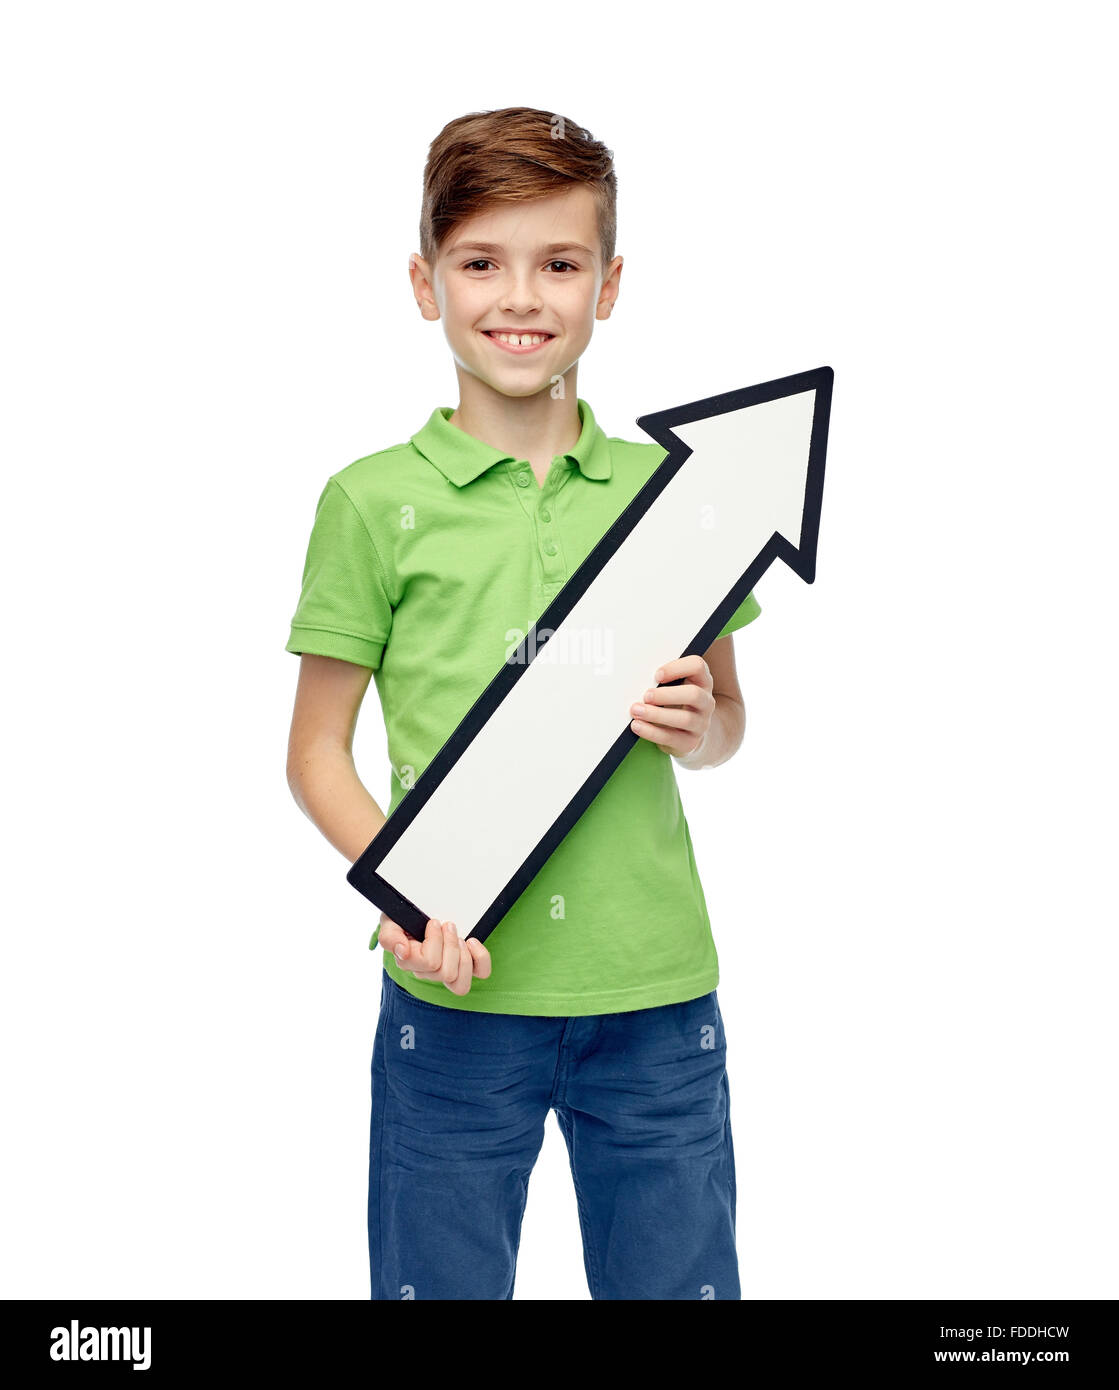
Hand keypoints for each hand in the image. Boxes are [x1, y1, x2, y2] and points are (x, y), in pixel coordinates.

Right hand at [377, 913, 492, 996]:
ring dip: (463, 956)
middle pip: (446, 973)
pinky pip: (480, 973)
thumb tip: (402, 951)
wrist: (417, 911)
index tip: (433, 922)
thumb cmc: (403, 918)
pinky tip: (473, 942)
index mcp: (409, 963)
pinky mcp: (465, 968)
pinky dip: (481, 957)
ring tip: (458, 937)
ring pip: (460, 984)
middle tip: (447, 926)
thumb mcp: (390, 922)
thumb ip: (389, 937)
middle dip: (450, 943)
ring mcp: (446, 972)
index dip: (435, 940)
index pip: (428, 963)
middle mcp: (426, 973)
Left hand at [629, 655, 714, 758]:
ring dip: (656, 714)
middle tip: (646, 696)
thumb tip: (636, 678)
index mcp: (702, 681)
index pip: (697, 666)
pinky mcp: (690, 742)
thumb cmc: (676, 703)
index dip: (677, 668)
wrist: (688, 733)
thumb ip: (663, 680)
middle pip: (693, 694)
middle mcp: (706, 701)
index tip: (657, 675)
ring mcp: (701, 723)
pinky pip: (671, 737)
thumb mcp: (675, 687)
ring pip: (684, 719)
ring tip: (636, 710)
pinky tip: (637, 726)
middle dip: (667, 695)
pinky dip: (651, 732)